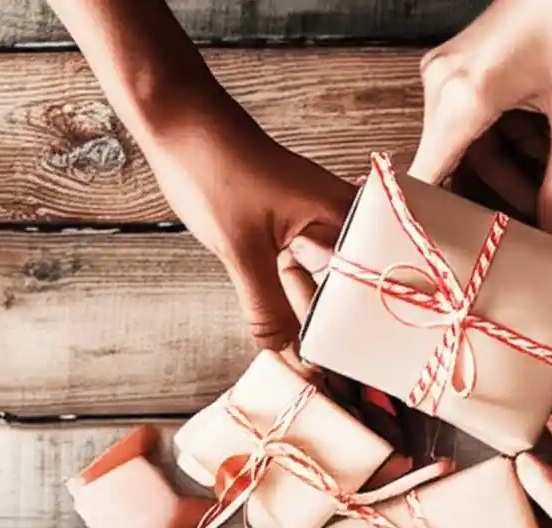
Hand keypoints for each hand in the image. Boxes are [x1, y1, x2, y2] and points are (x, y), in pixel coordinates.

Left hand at [49, 0, 357, 350]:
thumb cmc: (215, 170)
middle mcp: (339, 218)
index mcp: (343, 217)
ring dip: (315, 317)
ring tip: (311, 363)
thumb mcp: (241, 251)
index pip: (372, 283)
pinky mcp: (290, 226)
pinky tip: (287, 329)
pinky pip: (304, 271)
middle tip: (338, 379)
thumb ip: (267, 309)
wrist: (179, 124)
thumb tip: (289, 358)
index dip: (368, 328)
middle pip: (354, 286)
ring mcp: (314, 222)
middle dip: (342, 329)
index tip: (361, 370)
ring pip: (326, 282)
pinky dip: (295, 298)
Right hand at [411, 0, 551, 236]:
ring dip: (504, 172)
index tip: (451, 256)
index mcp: (461, 97)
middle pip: (449, 170)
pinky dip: (502, 145)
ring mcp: (444, 78)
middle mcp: (440, 87)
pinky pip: (470, 127)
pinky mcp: (456, 73)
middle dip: (491, 199)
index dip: (433, 224)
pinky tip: (539, 148)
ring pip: (463, 151)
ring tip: (548, 180)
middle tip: (531, 224)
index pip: (424, 181)